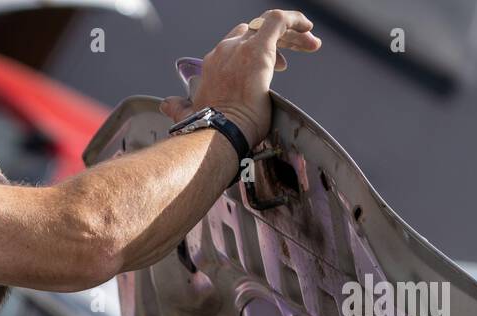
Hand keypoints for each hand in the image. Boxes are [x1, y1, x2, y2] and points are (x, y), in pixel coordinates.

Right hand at [162, 10, 320, 146]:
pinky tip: (308, 28)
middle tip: (291, 60)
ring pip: (268, 28)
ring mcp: (240, 49)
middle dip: (276, 43)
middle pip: (253, 33)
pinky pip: (279, 21)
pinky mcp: (259, 49)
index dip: (254, 51)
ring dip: (291, 36)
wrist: (217, 134)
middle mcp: (223, 52)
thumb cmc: (208, 131)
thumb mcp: (190, 115)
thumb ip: (178, 107)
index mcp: (211, 65)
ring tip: (310, 46)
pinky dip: (295, 20)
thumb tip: (166, 105)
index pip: (234, 45)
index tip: (274, 67)